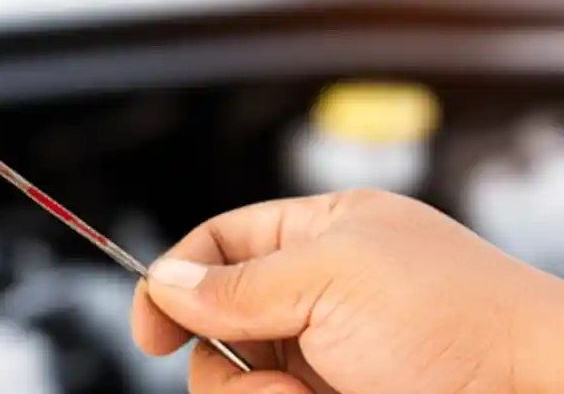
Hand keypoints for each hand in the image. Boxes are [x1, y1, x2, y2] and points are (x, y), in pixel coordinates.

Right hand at [131, 189, 563, 392]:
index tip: (150, 329)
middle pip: (215, 325)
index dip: (175, 278)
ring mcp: (330, 359)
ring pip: (238, 384)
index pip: (220, 245)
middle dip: (225, 356)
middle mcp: (318, 297)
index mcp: (319, 235)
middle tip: (266, 369)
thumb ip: (239, 284)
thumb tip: (164, 280)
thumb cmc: (463, 319)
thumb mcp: (334, 278)